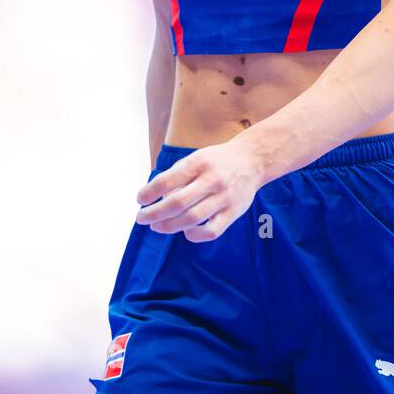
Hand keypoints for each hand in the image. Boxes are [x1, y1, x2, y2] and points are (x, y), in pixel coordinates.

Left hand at [135, 137, 264, 241]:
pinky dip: (195, 235)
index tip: (140, 199)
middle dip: (154, 213)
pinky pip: (212, 231)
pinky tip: (185, 232)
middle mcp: (212, 180)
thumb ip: (177, 176)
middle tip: (141, 218)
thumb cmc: (217, 161)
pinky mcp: (234, 212)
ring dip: (169, 226)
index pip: (166, 181)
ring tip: (157, 227)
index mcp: (198, 163)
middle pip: (176, 203)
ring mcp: (224, 197)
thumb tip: (153, 197)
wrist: (253, 160)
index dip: (149, 193)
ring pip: (192, 219)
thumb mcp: (196, 158)